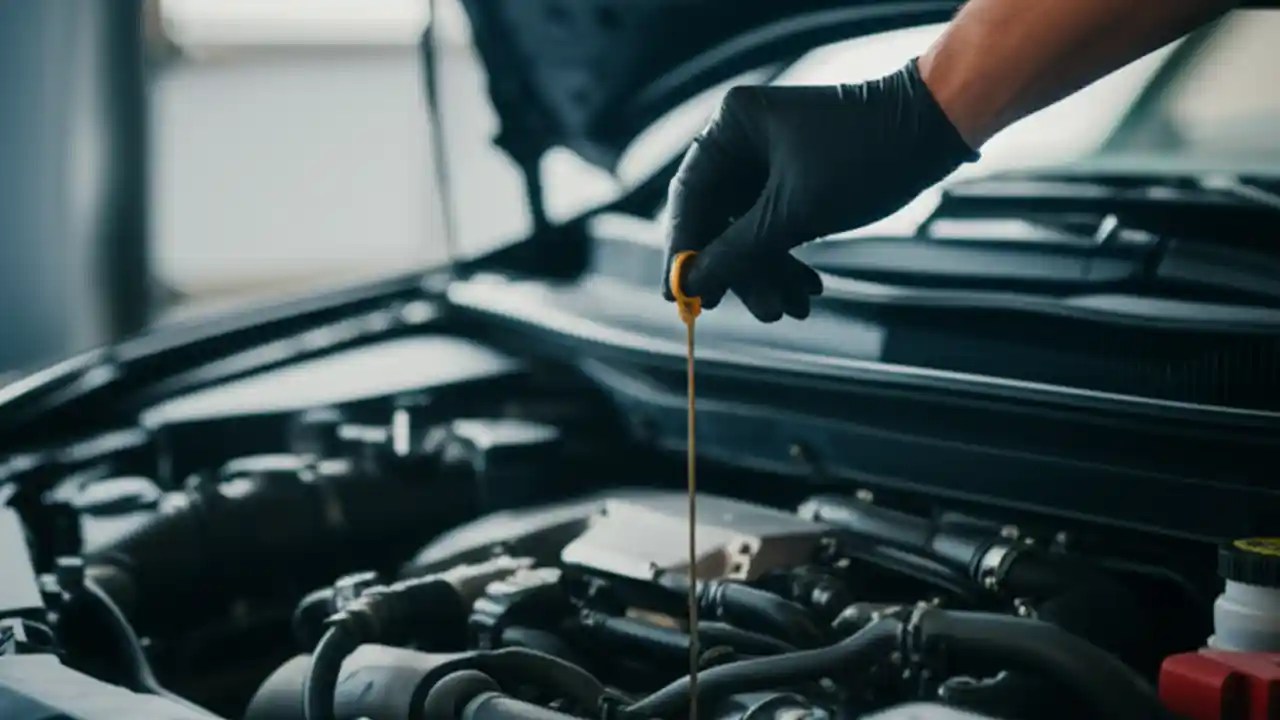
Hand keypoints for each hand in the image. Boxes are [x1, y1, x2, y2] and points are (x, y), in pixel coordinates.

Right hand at [662, 60, 976, 321]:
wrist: (933, 131)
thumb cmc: (865, 156)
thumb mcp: (794, 214)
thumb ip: (737, 252)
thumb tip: (692, 286)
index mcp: (732, 126)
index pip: (689, 196)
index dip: (684, 250)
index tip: (680, 295)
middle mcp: (743, 139)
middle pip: (719, 219)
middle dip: (742, 271)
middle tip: (761, 312)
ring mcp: (769, 160)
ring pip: (749, 231)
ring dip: (770, 273)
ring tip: (794, 309)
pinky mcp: (794, 180)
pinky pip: (775, 227)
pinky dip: (788, 260)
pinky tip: (809, 291)